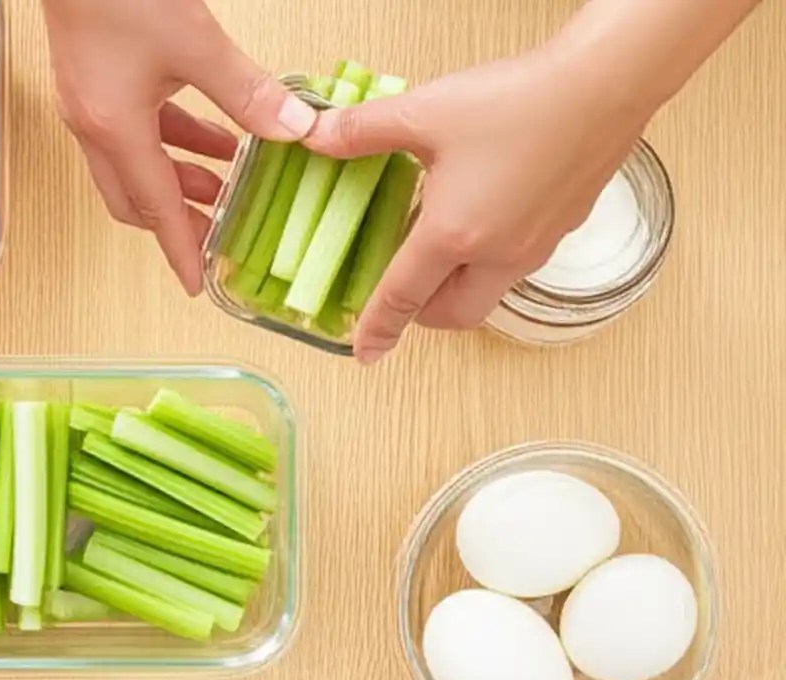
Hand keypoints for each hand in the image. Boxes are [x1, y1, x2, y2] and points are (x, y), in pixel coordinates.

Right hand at [42, 0, 318, 293]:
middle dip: (179, 221)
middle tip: (220, 231)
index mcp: (115, 131)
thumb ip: (247, 92)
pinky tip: (211, 130)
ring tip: (228, 180)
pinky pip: (133, 134)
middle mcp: (95, 129)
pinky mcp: (92, 85)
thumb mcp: (195, 43)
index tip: (198, 284)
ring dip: (180, 178)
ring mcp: (89, 108)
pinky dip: (171, 142)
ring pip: (136, 167)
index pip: (156, 210)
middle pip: (136, 199)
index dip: (180, 250)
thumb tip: (297, 128)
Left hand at [304, 48, 652, 363]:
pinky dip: (490, 260)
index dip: (377, 328)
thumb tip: (315, 135)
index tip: (363, 352)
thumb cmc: (515, 100)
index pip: (403, 297)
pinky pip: (516, 264)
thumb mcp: (423, 112)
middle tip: (401, 288)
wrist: (605, 84)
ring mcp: (536, 246)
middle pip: (453, 314)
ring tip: (439, 245)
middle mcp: (498, 254)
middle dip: (422, 314)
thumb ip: (362, 130)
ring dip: (457, 287)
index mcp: (454, 235)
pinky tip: (484, 212)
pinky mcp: (563, 228)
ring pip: (487, 292)